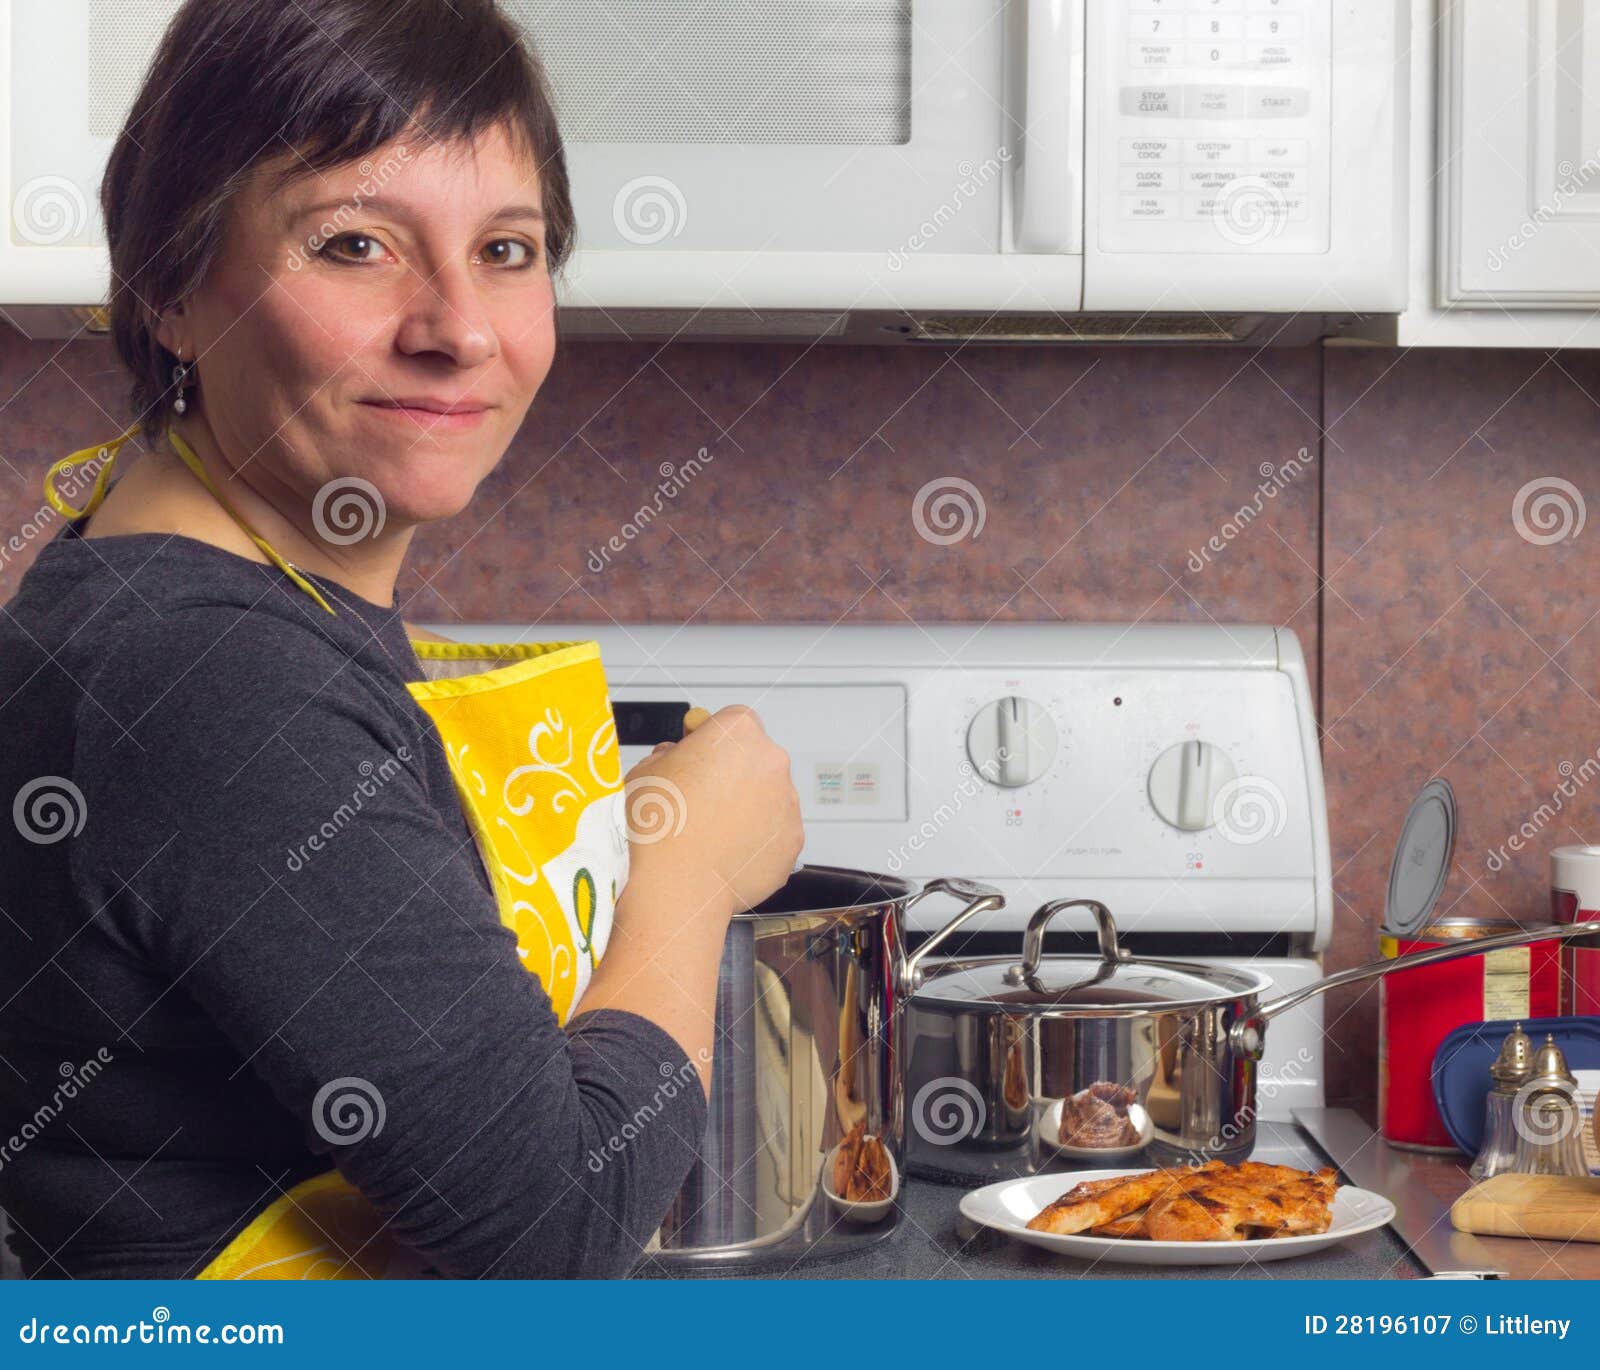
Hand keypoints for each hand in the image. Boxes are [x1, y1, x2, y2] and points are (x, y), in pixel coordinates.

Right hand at [621, 705, 802, 916]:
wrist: (677, 883)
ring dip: (747, 807)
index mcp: (738, 732)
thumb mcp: (646, 770)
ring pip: (768, 797)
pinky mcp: (793, 840)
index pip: (734, 721)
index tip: (700, 753)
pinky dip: (756, 840)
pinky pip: (775, 832)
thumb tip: (675, 757)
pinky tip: (726, 851)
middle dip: (733, 773)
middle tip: (701, 798)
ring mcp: (787, 802)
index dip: (714, 738)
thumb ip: (668, 753)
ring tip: (710, 831)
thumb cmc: (660, 826)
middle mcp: (772, 761)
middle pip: (756, 758)